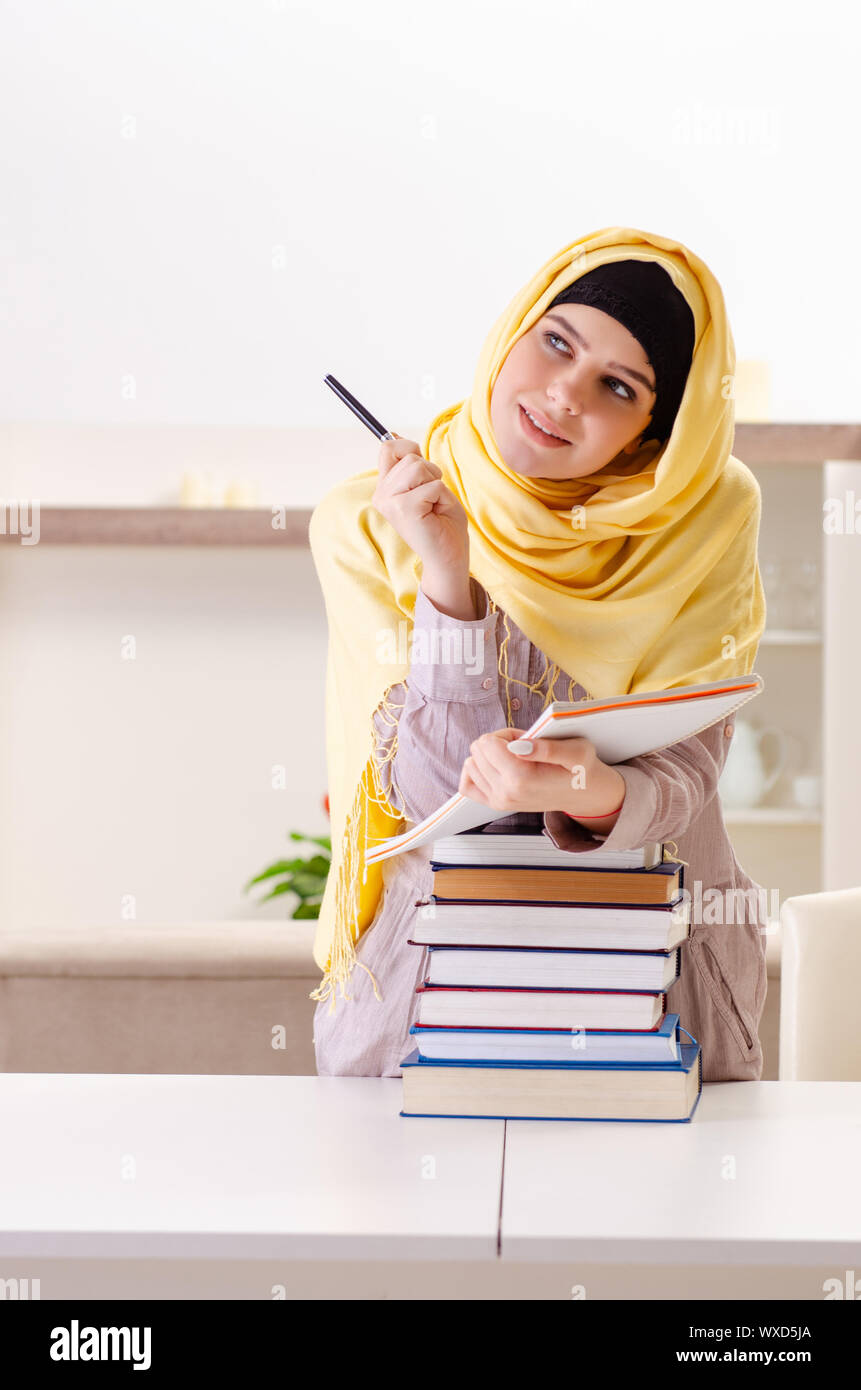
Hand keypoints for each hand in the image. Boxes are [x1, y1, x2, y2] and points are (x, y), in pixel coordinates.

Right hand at [371, 433, 469, 575]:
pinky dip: (442, 497)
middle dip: (430, 472)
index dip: (409, 448)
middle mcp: (381, 495)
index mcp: (384, 488)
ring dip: (436, 484)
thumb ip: (409, 464)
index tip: (423, 470)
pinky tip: (436, 515)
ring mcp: (389, 502)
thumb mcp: (425, 484)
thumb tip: (394, 435)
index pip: (387, 448)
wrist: (449, 558)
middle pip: (408, 455)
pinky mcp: (403, 509)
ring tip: (434, 506)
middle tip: (433, 499)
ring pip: (418, 467)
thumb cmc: (442, 523)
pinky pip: (431, 486)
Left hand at [458, 728, 625, 817]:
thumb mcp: (576, 751)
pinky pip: (466, 784)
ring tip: (515, 759)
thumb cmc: (579, 769)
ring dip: (491, 755)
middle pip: (478, 750)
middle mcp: (506, 793)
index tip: (524, 740)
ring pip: (471, 763)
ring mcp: (499, 800)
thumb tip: (516, 746)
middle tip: (522, 749)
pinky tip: (494, 767)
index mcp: (522, 778)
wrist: (582, 793)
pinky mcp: (495, 804)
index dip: (506, 734)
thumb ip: (548, 747)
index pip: (488, 743)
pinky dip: (476, 771)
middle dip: (498, 743)